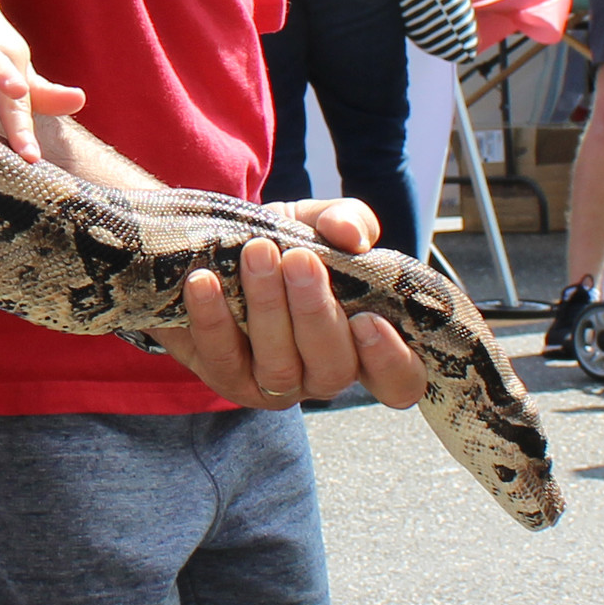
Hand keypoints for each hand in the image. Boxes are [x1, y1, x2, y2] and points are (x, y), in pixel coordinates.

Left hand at [150, 196, 425, 410]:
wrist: (217, 245)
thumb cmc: (285, 243)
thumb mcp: (319, 223)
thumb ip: (347, 220)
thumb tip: (349, 234)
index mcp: (362, 345)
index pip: (399, 380)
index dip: (390, 361)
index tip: (368, 319)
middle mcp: (322, 375)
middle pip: (333, 369)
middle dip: (315, 313)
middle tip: (298, 260)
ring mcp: (272, 384)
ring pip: (278, 367)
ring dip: (267, 308)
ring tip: (256, 253)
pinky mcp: (224, 377)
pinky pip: (220, 357)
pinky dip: (212, 318)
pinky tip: (204, 280)